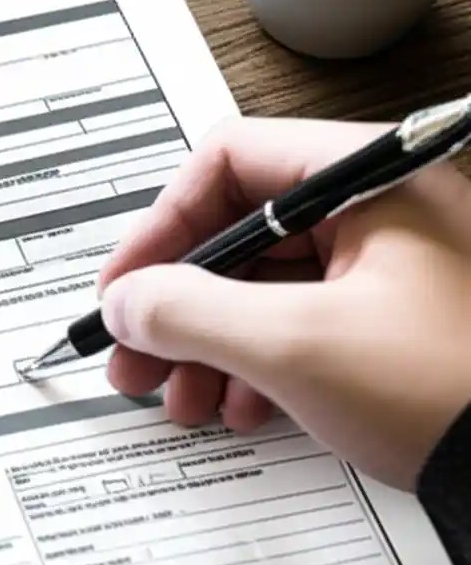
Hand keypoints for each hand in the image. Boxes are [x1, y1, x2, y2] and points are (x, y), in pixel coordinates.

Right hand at [98, 116, 470, 490]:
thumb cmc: (454, 390)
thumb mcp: (296, 345)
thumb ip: (190, 311)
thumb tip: (128, 301)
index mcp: (374, 178)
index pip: (233, 161)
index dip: (163, 224)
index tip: (127, 282)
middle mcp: (382, 209)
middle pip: (240, 230)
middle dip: (177, 301)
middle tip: (135, 347)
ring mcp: (390, 264)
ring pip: (263, 283)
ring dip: (206, 341)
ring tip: (180, 393)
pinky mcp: (391, 316)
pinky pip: (297, 318)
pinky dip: (253, 360)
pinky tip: (238, 403)